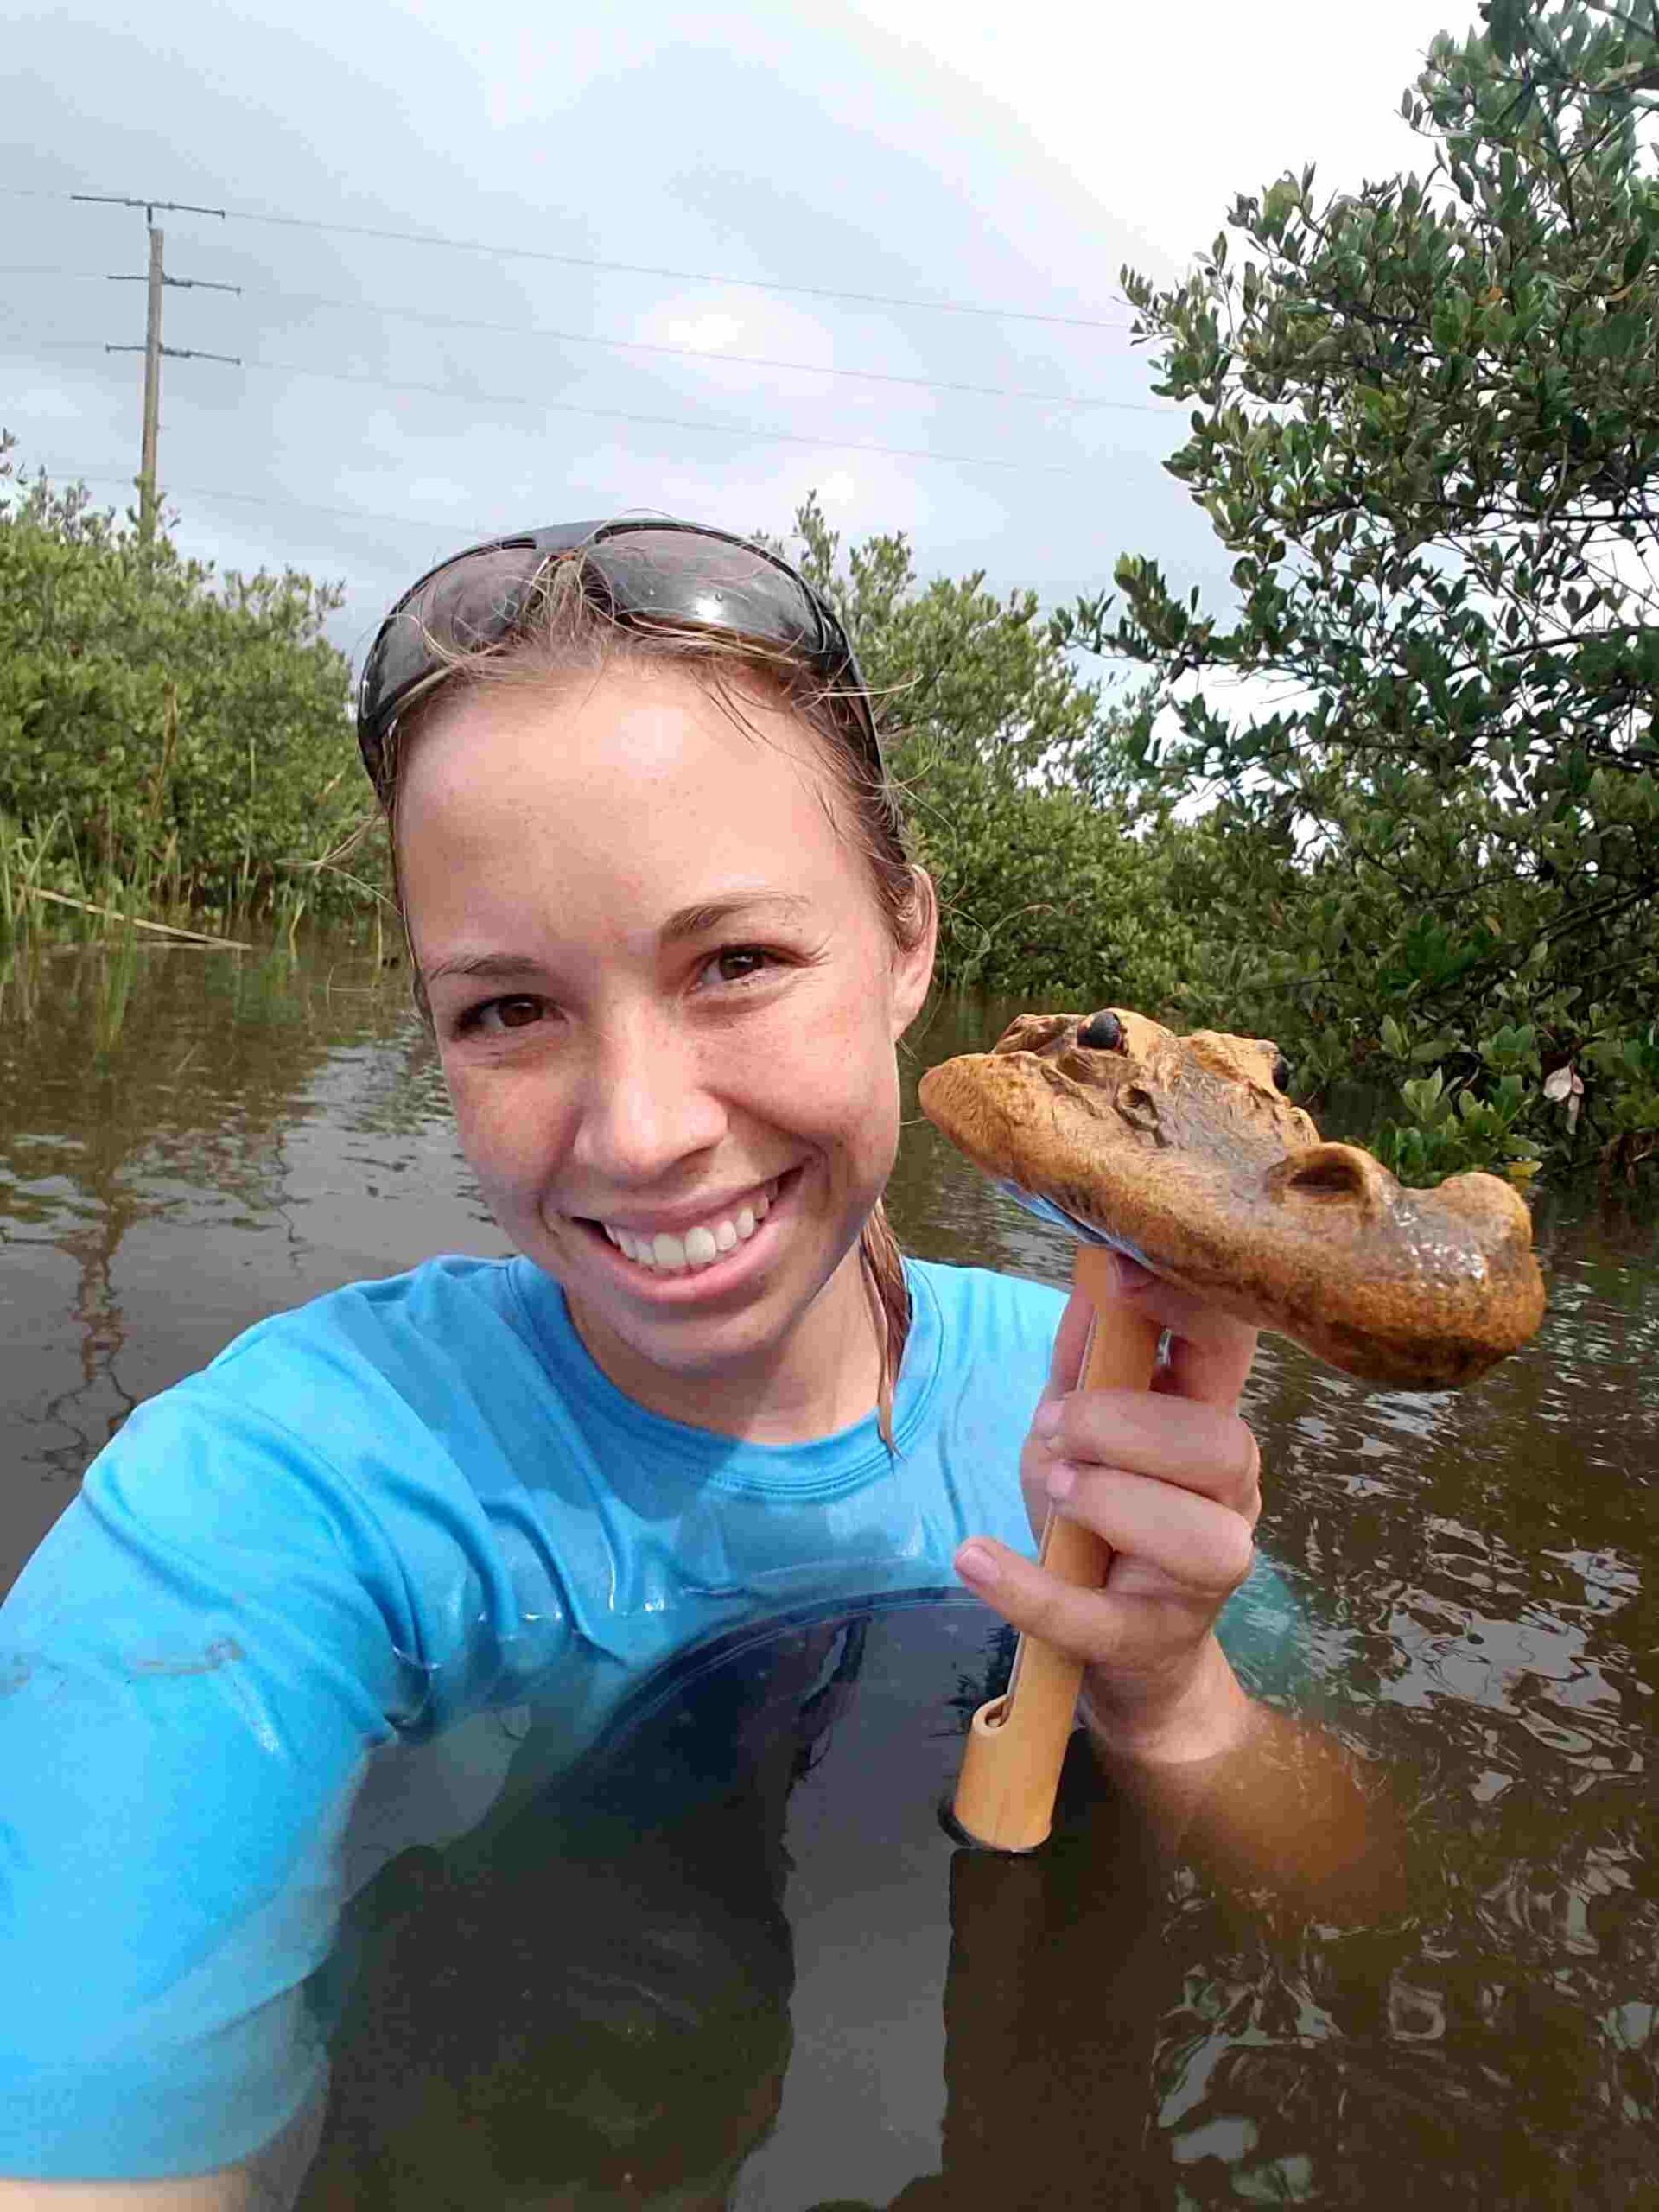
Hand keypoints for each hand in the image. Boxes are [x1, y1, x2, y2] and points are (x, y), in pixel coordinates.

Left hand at [954, 1253, 1261, 1766]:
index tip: (1122, 1278)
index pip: (1231, 1352)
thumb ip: (1083, 1360)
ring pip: (1203, 1539)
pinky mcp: (1150, 1641)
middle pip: (1225, 1446)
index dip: (1189, 1308)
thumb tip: (1091, 1268)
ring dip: (1115, 1501)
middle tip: (1057, 1428)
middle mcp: (1229, 1499)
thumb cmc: (1104, 1518)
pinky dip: (1030, 1589)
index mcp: (1209, 1425)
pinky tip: (974, 1557)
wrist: (1121, 1649)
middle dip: (1130, 1425)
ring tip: (1054, 1486)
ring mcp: (1202, 1578)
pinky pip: (1099, 1621)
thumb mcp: (1080, 1431)